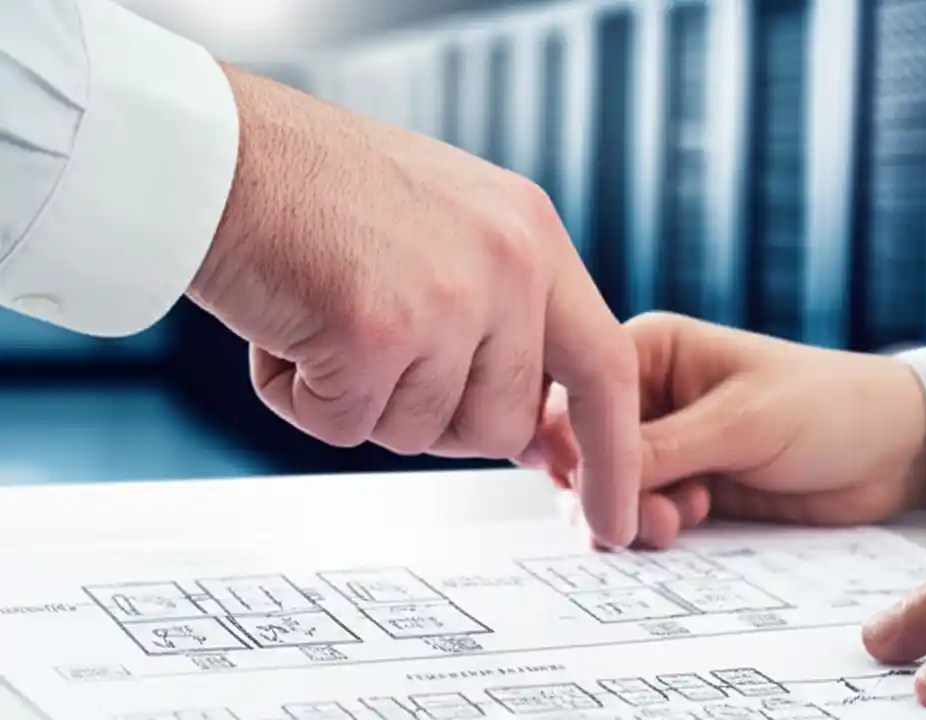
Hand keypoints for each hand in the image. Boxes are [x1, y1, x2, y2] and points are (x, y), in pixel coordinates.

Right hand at [186, 67, 639, 546]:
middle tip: (373, 348)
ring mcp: (448, 297)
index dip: (611, 452)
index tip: (614, 515)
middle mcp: (508, 263)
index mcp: (532, 235)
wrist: (217, 152)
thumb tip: (541, 441)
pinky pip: (344, 426)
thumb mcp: (448, 236)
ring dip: (360, 401)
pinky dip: (300, 394)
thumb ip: (505, 327)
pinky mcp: (376, 331)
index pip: (606, 366)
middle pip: (501, 426)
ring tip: (324, 316)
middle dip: (434, 417)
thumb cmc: (319, 194)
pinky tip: (286, 324)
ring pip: (421, 434)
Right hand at [521, 312, 925, 547]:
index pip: (581, 397)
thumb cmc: (828, 407)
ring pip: (611, 490)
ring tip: (670, 524)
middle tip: (636, 522)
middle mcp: (651, 396)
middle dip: (602, 490)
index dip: (576, 445)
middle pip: (587, 451)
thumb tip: (589, 483)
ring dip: (628, 514)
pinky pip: (644, 515)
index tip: (587, 488)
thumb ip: (663, 450)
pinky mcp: (689, 487)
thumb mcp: (740, 423)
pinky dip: (651, 528)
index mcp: (652, 351)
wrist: (894, 452)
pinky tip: (686, 524)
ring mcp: (669, 446)